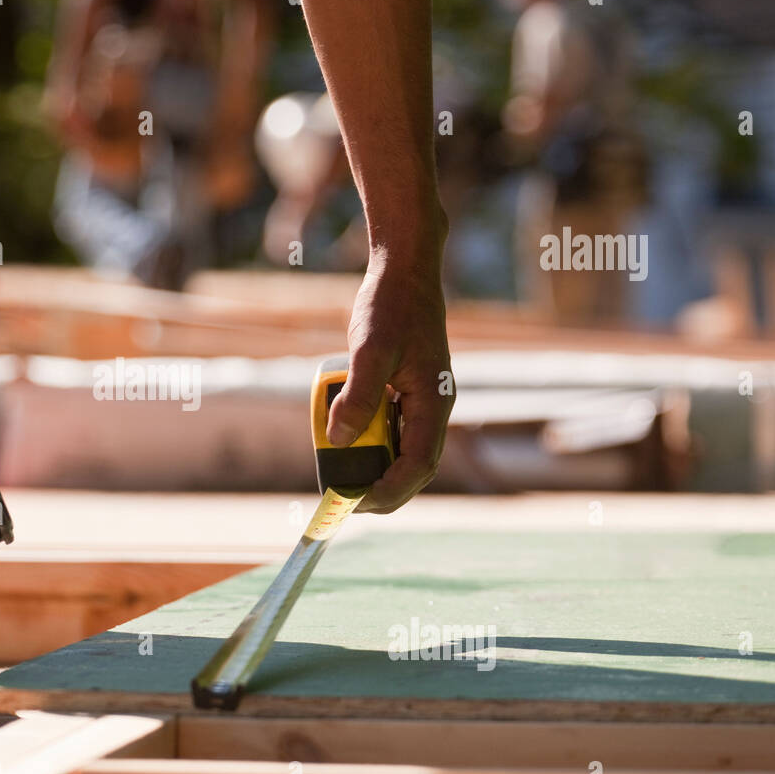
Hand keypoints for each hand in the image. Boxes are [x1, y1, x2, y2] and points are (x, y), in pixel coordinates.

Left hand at [327, 212, 452, 512]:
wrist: (404, 270)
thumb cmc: (391, 305)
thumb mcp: (370, 349)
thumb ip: (358, 395)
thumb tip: (341, 440)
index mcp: (433, 402)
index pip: (419, 465)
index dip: (390, 491)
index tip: (356, 503)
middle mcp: (433, 406)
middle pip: (414, 466)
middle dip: (382, 489)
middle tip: (345, 500)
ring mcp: (423, 399)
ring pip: (404, 450)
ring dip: (377, 466)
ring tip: (342, 472)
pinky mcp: (409, 390)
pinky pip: (394, 428)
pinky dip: (373, 441)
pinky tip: (347, 437)